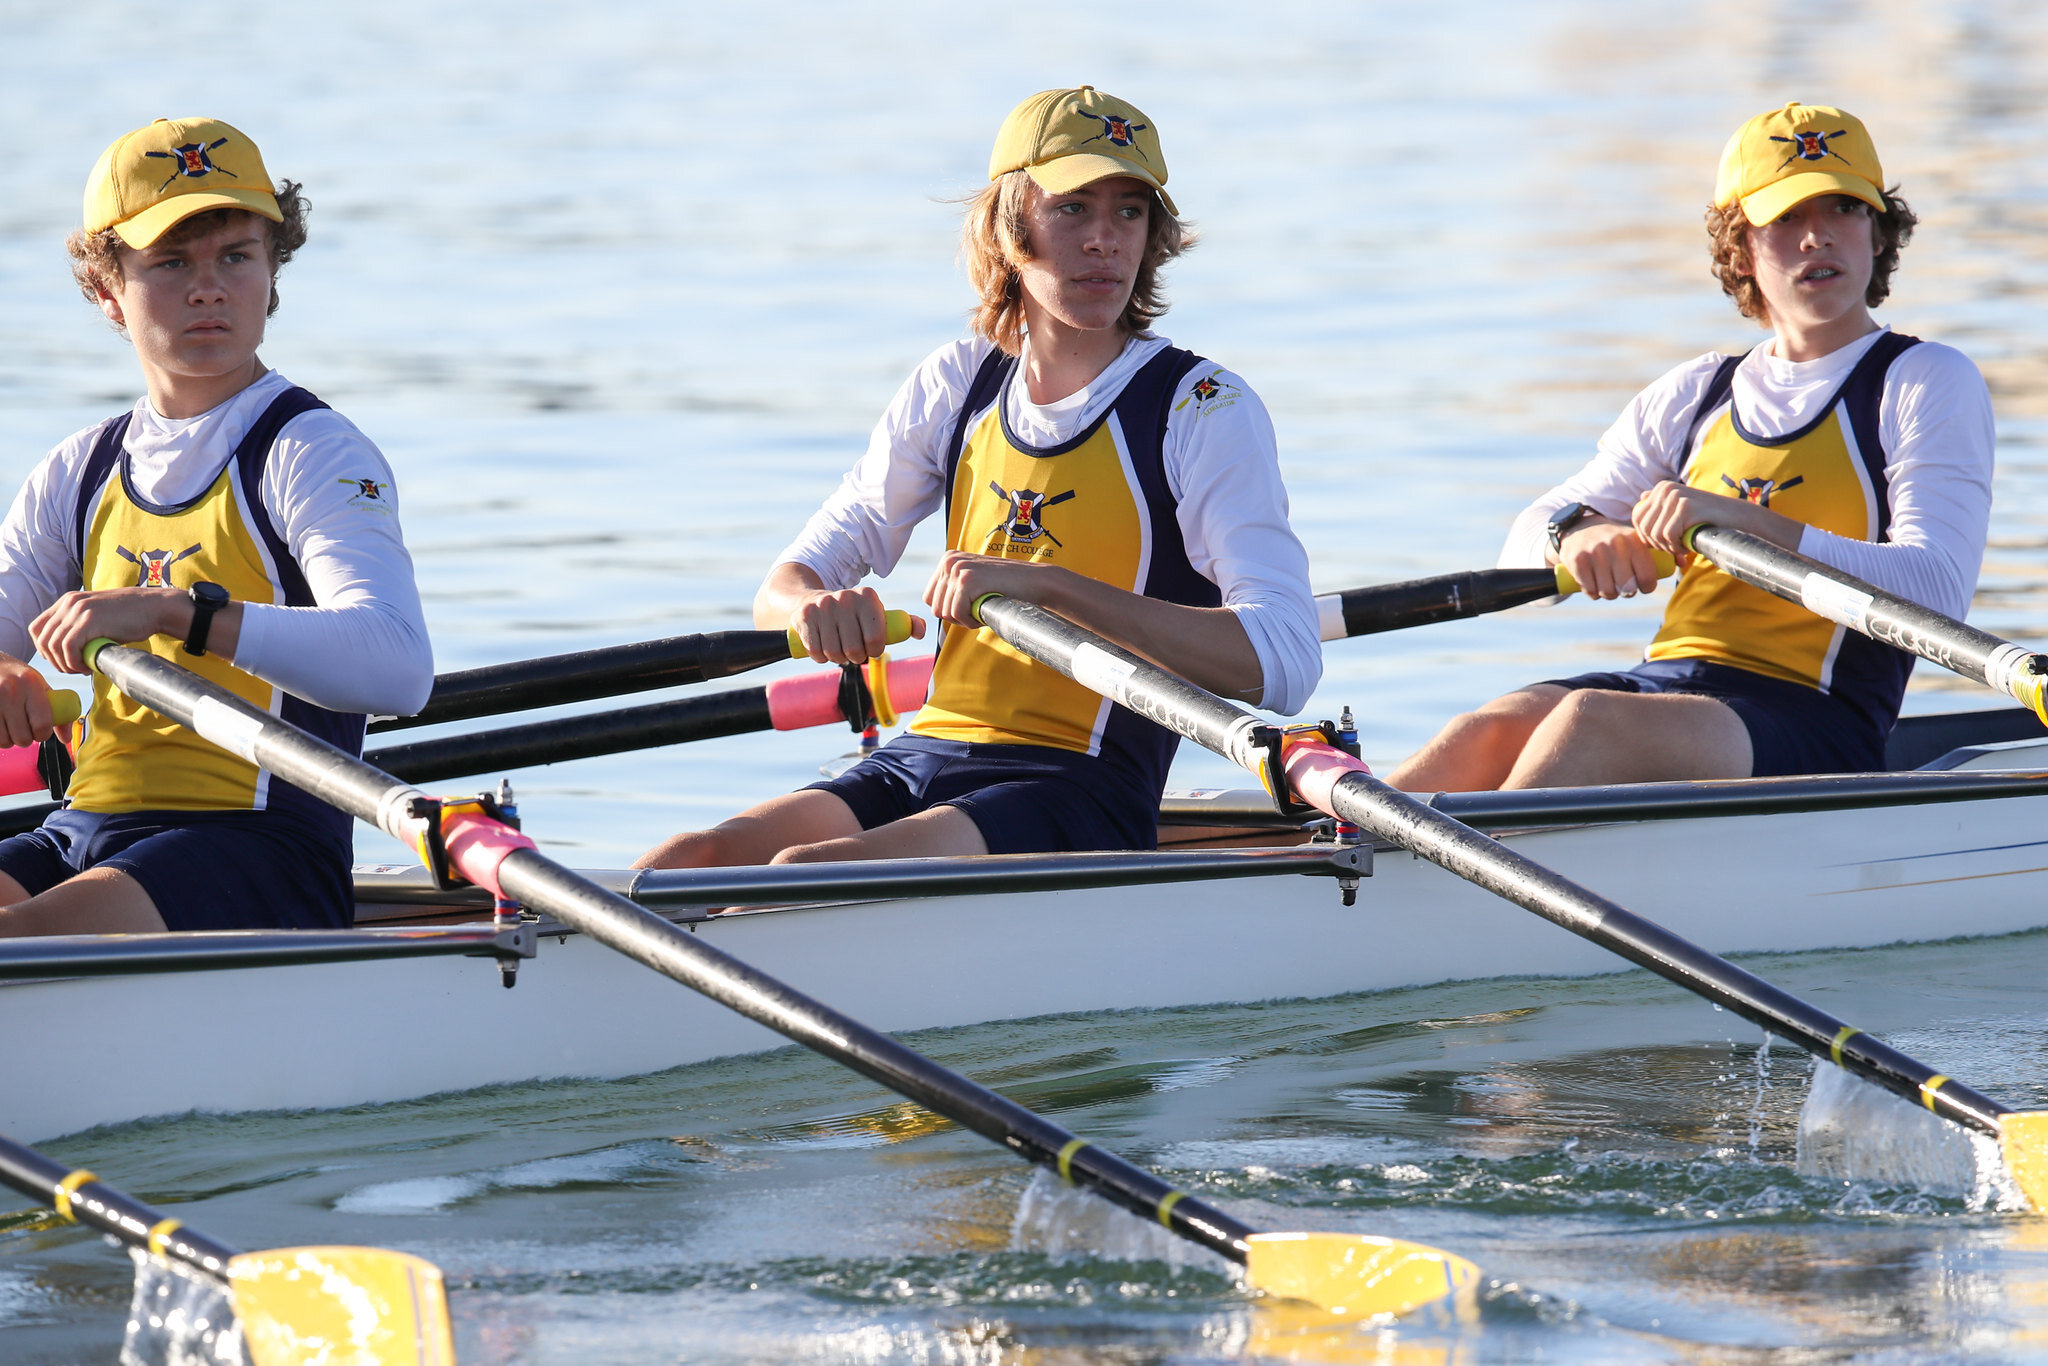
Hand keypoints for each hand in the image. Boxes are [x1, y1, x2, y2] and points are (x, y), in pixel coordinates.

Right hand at [0, 657, 55, 747]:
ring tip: (11, 726)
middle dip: (26, 739)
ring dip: (10, 739)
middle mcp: (10, 691)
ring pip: (5, 740)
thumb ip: (57, 711)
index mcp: (31, 684)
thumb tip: (66, 738)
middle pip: (22, 737)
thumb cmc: (19, 678)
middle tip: (25, 729)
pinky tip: (2, 724)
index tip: (41, 732)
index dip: (43, 734)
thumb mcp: (40, 687)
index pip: (42, 724)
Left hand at [29, 587, 187, 675]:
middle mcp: (69, 603)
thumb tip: (66, 652)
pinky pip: (68, 647)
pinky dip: (74, 662)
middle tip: (74, 669)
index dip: (44, 649)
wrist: (155, 607)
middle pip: (42, 639)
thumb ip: (79, 627)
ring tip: (83, 669)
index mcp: (68, 601)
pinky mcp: (89, 620)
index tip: (61, 659)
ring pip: (53, 645)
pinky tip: (89, 666)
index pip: (37, 628)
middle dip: (55, 660)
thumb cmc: (131, 617)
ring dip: (65, 664)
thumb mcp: (97, 617)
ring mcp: (77, 610)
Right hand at [787, 586, 923, 664]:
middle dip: (855, 657)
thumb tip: (921, 631)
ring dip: (837, 658)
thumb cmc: (852, 614)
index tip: (870, 647)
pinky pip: (816, 652)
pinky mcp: (804, 616)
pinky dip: (820, 657)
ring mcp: (823, 606)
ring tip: (838, 648)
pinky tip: (822, 647)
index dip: (874, 650)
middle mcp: (845, 597)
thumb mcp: (876, 613)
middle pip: (854, 649)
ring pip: (834, 652)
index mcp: (868, 596)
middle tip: (853, 651)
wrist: (812, 599)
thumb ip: (903, 623)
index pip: (876, 639)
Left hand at [923, 550, 1069, 627]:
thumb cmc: (1005, 588)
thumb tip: (934, 610)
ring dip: (965, 619)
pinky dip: (971, 621)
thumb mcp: (974, 583)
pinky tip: (986, 610)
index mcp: (948, 559)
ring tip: (983, 609)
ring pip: (945, 612)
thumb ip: (953, 591)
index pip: (929, 597)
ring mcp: (957, 569)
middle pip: (935, 607)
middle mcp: (949, 561)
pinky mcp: (967, 580)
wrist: (1033, 581)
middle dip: (956, 617)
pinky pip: (957, 614)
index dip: (948, 610)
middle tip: (978, 611)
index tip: (968, 608)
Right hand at [1554, 521, 1662, 600]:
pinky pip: (1590, 590)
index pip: (1647, 576)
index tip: (1643, 586)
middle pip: (1627, 588)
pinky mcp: (1577, 561)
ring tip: (1609, 585)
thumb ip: (1662, 550)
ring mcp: (1595, 553)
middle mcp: (1615, 545)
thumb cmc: (1615, 539)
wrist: (1580, 528)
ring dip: (1609, 594)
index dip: (1646, 587)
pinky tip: (1594, 585)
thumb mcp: (1637, 540)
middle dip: (1627, 592)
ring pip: (1608, 591)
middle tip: (1625, 587)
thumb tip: (1683, 564)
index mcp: (1633, 541)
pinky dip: (1593, 593)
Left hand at [1633, 478, 1803, 555]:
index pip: (1637, 518)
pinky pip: (1668, 535)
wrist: (1739, 520)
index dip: (1647, 537)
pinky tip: (1688, 544)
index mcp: (1661, 489)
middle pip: (1643, 527)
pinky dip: (1676, 546)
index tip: (1664, 544)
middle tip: (1674, 548)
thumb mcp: (1680, 511)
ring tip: (1683, 546)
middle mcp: (1665, 489)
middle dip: (1657, 544)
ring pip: (1655, 533)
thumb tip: (1640, 499)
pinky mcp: (1685, 506)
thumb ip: (1661, 505)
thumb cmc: (1707, 521)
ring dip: (1668, 547)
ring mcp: (1675, 496)